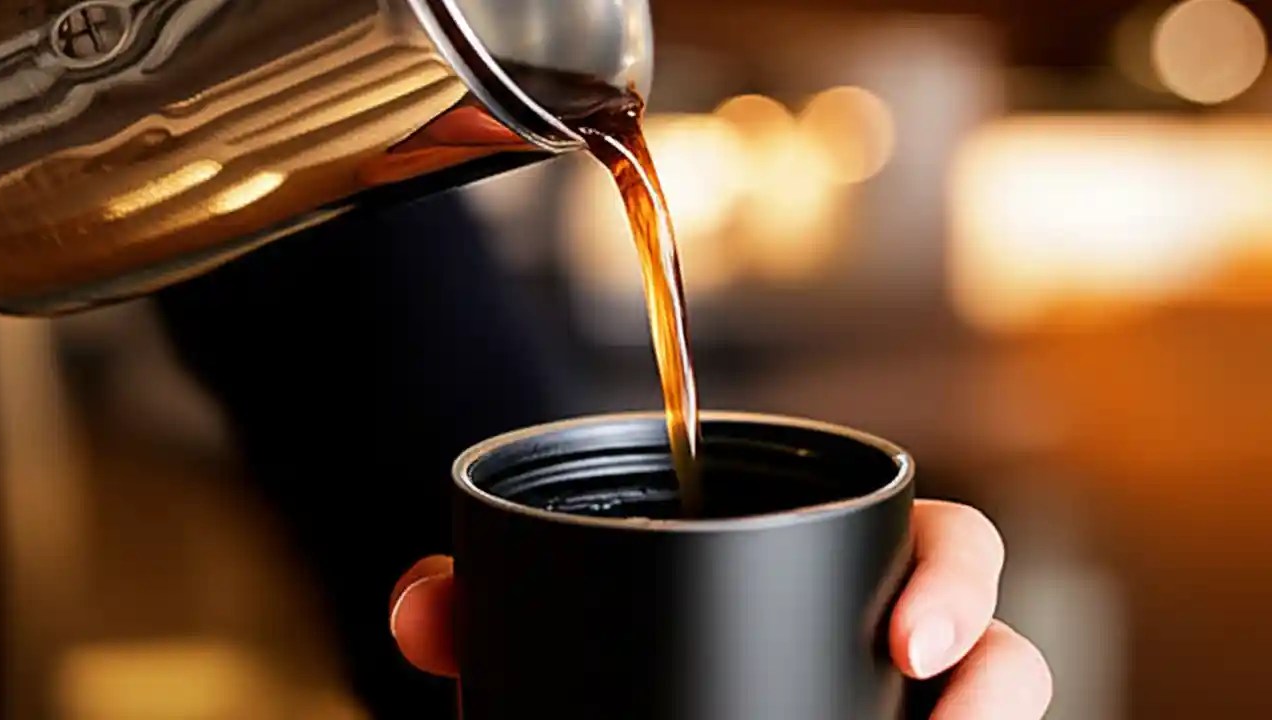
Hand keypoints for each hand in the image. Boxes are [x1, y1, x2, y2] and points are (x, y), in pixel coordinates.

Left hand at [389, 500, 1052, 718]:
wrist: (608, 694)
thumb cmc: (607, 633)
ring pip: (996, 701)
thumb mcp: (552, 612)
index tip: (907, 635)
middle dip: (990, 666)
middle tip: (928, 703)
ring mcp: (892, 701)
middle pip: (989, 630)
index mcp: (830, 558)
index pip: (931, 537)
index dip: (949, 574)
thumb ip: (474, 606)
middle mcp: (883, 631)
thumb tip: (420, 613)